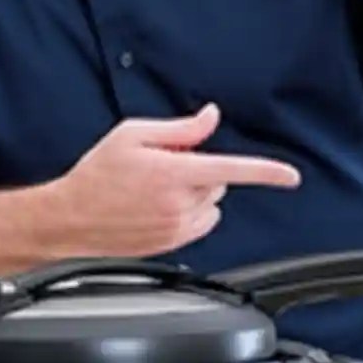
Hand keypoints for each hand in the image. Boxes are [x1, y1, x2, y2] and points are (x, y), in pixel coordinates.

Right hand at [45, 103, 300, 257]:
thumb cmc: (97, 174)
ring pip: (212, 203)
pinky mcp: (172, 244)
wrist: (71, 218)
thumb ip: (180, 128)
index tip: (291, 176)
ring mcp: (177, 228)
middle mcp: (179, 204)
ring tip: (158, 188)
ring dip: (197, 192)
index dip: (267, 172)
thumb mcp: (133, 134)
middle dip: (202, 169)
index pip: (232, 170)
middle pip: (219, 181)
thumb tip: (210, 118)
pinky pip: (201, 224)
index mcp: (173, 173)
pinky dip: (192, 212)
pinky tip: (160, 206)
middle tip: (166, 166)